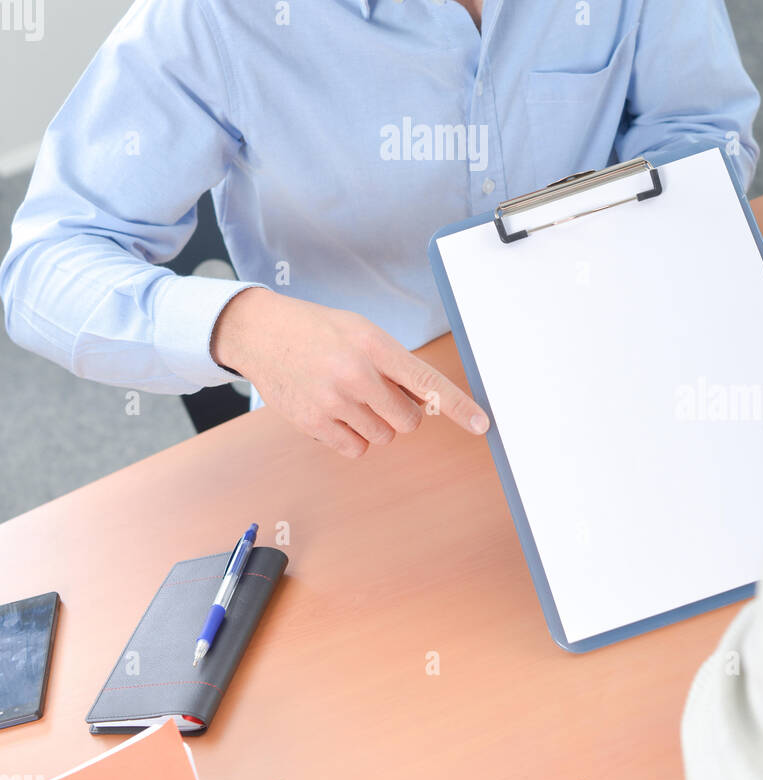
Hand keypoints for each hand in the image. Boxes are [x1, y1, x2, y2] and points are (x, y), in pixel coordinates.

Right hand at [209, 287, 488, 457]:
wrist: (263, 333)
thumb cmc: (316, 330)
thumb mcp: (361, 331)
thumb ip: (393, 364)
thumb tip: (426, 400)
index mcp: (374, 345)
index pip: (427, 382)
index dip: (459, 406)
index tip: (481, 424)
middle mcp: (356, 374)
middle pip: (408, 421)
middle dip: (402, 413)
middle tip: (379, 393)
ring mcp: (334, 402)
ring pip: (383, 437)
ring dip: (375, 424)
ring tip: (349, 397)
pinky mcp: (314, 424)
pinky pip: (356, 449)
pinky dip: (353, 437)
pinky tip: (336, 412)